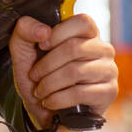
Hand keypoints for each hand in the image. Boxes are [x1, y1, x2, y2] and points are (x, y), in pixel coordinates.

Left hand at [8, 13, 117, 131]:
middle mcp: (102, 49)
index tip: (41, 46)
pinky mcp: (108, 92)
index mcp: (86, 33)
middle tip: (34, 75)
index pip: (82, 22)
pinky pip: (80, 93)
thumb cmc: (38, 75)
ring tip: (40, 90)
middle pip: (74, 48)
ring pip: (75, 71)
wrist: (44, 109)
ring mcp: (108, 70)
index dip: (58, 33)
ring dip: (49, 83)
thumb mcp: (23, 49)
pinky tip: (50, 101)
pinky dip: (58, 99)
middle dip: (46, 64)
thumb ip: (26, 30)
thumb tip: (44, 30)